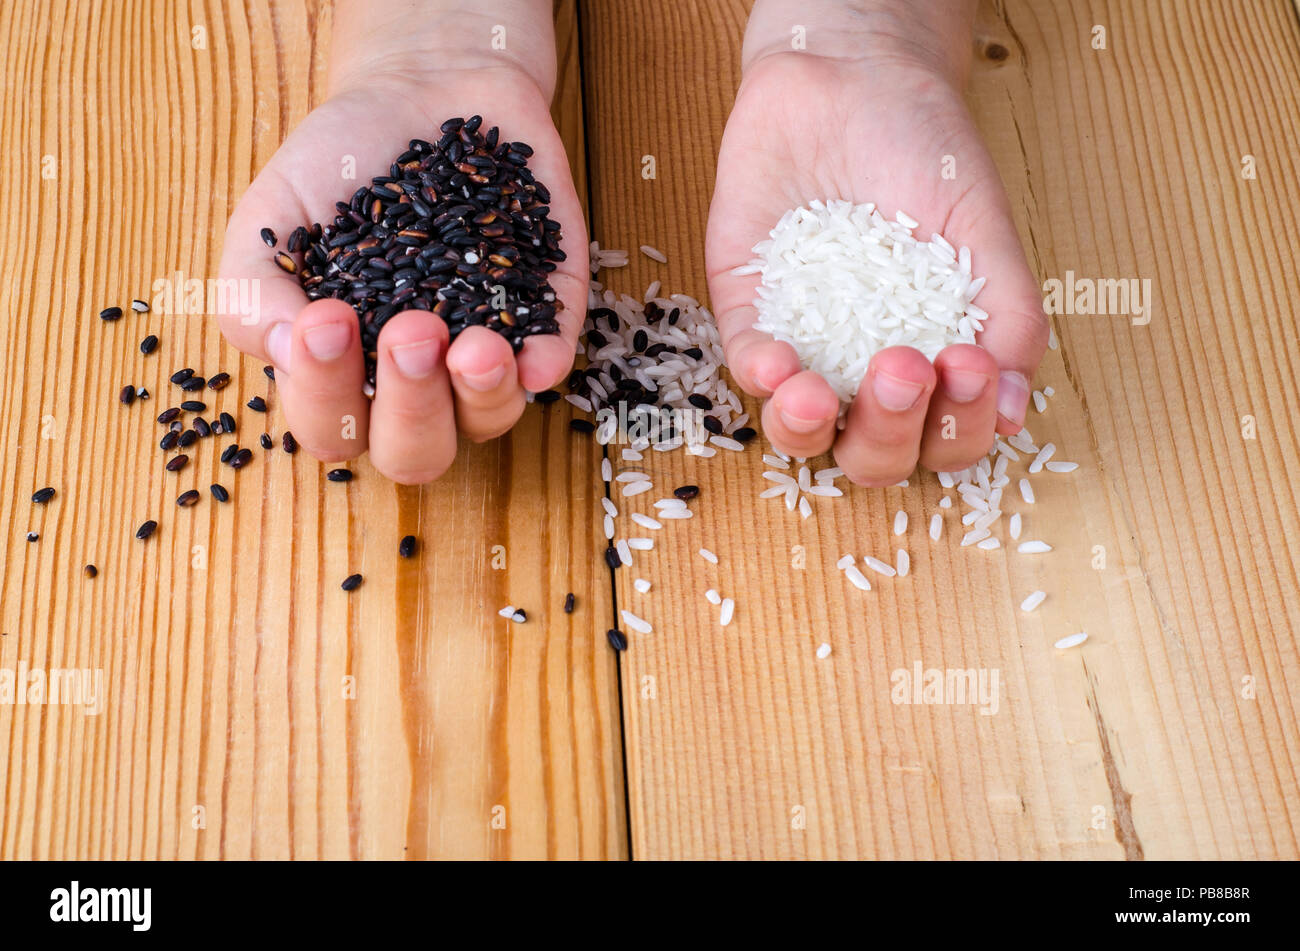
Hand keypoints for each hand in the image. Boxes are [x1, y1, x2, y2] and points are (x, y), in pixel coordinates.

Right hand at [219, 57, 586, 482]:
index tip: (328, 319)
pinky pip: (553, 365)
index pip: (332, 427)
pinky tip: (534, 352)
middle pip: (416, 451)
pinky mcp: (549, 316)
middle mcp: (416, 383)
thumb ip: (255, 288)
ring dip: (482, 397)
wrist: (422, 87)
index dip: (327, 395)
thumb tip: (286, 351)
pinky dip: (545, 365)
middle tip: (410, 333)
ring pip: (490, 422)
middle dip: (412, 408)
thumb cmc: (340, 165)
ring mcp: (486, 354)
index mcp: (344, 373)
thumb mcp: (275, 214)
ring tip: (473, 344)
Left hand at [706, 27, 1045, 483]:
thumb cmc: (924, 151)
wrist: (851, 77)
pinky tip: (777, 361)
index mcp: (934, 363)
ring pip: (800, 434)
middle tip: (903, 369)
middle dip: (891, 432)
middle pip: (874, 456)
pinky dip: (760, 376)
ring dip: (812, 428)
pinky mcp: (747, 314)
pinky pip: (745, 369)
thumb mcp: (984, 232)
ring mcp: (804, 348)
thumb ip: (1009, 319)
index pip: (946, 440)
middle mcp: (866, 371)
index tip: (968, 368)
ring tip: (822, 393)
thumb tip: (1013, 411)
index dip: (958, 428)